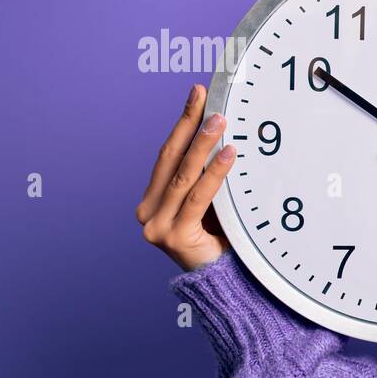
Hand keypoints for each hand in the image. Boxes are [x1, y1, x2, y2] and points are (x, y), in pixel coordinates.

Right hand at [137, 83, 235, 272]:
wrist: (224, 282)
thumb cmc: (220, 240)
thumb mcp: (211, 202)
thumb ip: (207, 176)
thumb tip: (224, 135)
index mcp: (153, 200)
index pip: (168, 154)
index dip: (182, 123)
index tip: (197, 95)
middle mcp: (149, 211)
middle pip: (170, 158)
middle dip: (188, 124)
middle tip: (203, 96)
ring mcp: (157, 225)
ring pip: (182, 175)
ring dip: (202, 144)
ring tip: (219, 120)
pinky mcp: (174, 235)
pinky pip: (198, 197)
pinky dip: (214, 174)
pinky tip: (228, 154)